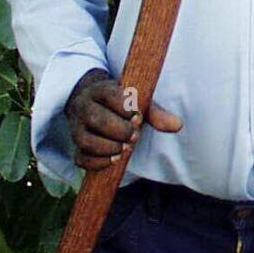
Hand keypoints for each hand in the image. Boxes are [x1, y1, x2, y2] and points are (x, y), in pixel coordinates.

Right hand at [63, 69, 183, 170]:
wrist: (93, 103)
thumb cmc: (121, 104)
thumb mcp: (137, 102)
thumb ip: (156, 113)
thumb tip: (177, 125)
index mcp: (100, 90)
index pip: (108, 94)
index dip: (124, 106)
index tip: (138, 115)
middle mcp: (84, 107)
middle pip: (95, 118)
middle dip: (118, 130)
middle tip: (135, 136)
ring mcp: (77, 127)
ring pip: (85, 140)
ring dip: (107, 147)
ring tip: (125, 149)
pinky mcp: (76, 146)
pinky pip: (80, 157)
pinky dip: (97, 162)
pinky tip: (114, 160)